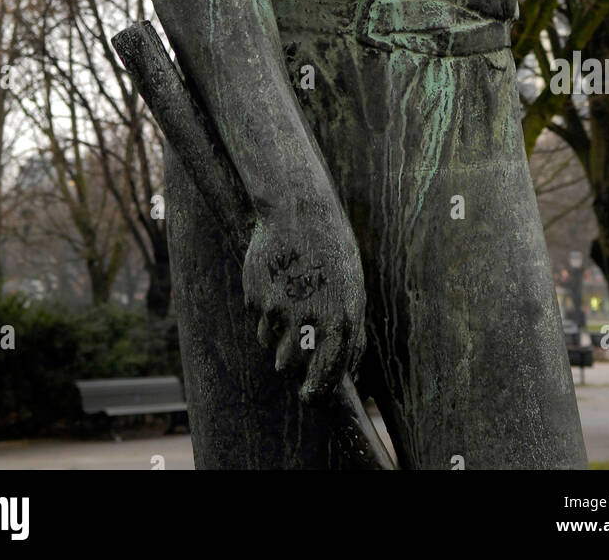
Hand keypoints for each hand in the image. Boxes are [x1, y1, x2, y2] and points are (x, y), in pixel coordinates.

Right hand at [242, 196, 366, 402]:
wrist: (298, 211)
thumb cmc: (333, 252)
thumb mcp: (353, 291)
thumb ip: (351, 335)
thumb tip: (348, 372)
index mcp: (338, 321)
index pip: (322, 379)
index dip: (315, 394)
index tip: (311, 397)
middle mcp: (306, 320)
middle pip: (289, 368)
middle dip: (293, 362)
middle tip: (300, 338)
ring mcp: (276, 310)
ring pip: (270, 344)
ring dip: (278, 334)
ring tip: (292, 298)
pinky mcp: (255, 297)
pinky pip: (258, 319)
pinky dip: (266, 310)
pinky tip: (279, 282)